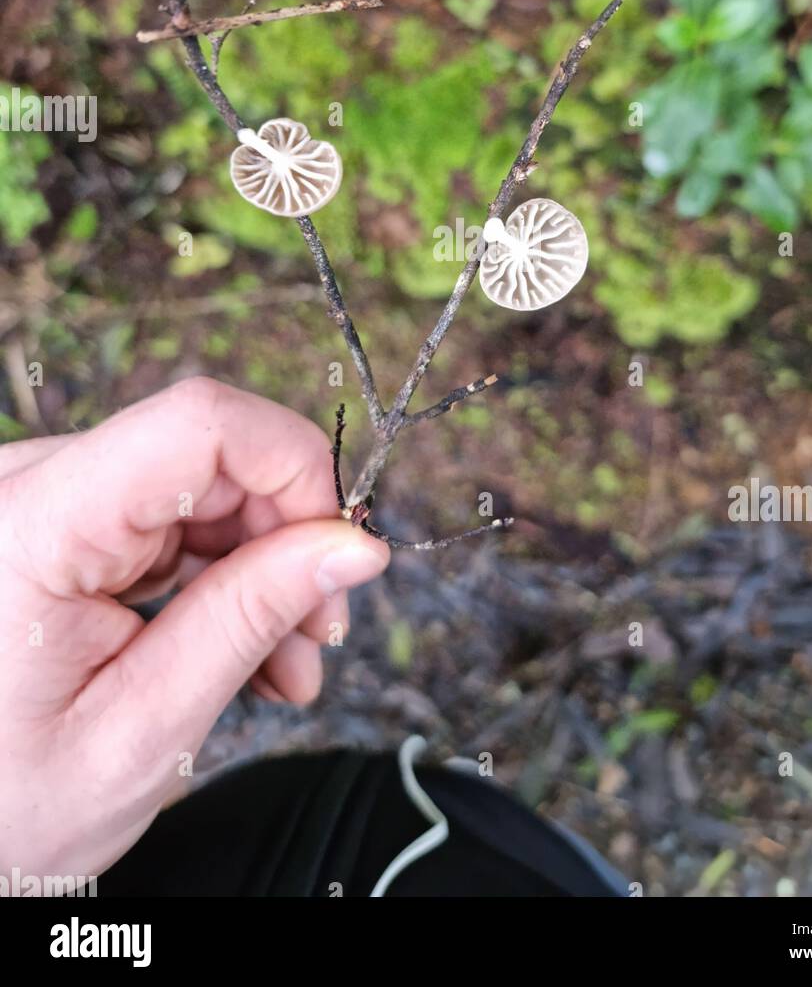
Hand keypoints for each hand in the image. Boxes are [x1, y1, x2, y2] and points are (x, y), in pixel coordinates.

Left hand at [0, 377, 388, 879]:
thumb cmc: (9, 807)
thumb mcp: (144, 729)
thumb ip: (250, 620)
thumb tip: (356, 546)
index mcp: (30, 527)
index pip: (198, 424)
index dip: (295, 466)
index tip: (341, 552)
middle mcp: (29, 486)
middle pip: (212, 456)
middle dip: (289, 539)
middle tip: (320, 638)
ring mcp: (46, 496)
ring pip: (206, 490)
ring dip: (262, 573)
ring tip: (282, 669)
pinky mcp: (64, 518)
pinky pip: (176, 519)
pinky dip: (223, 580)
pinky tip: (244, 649)